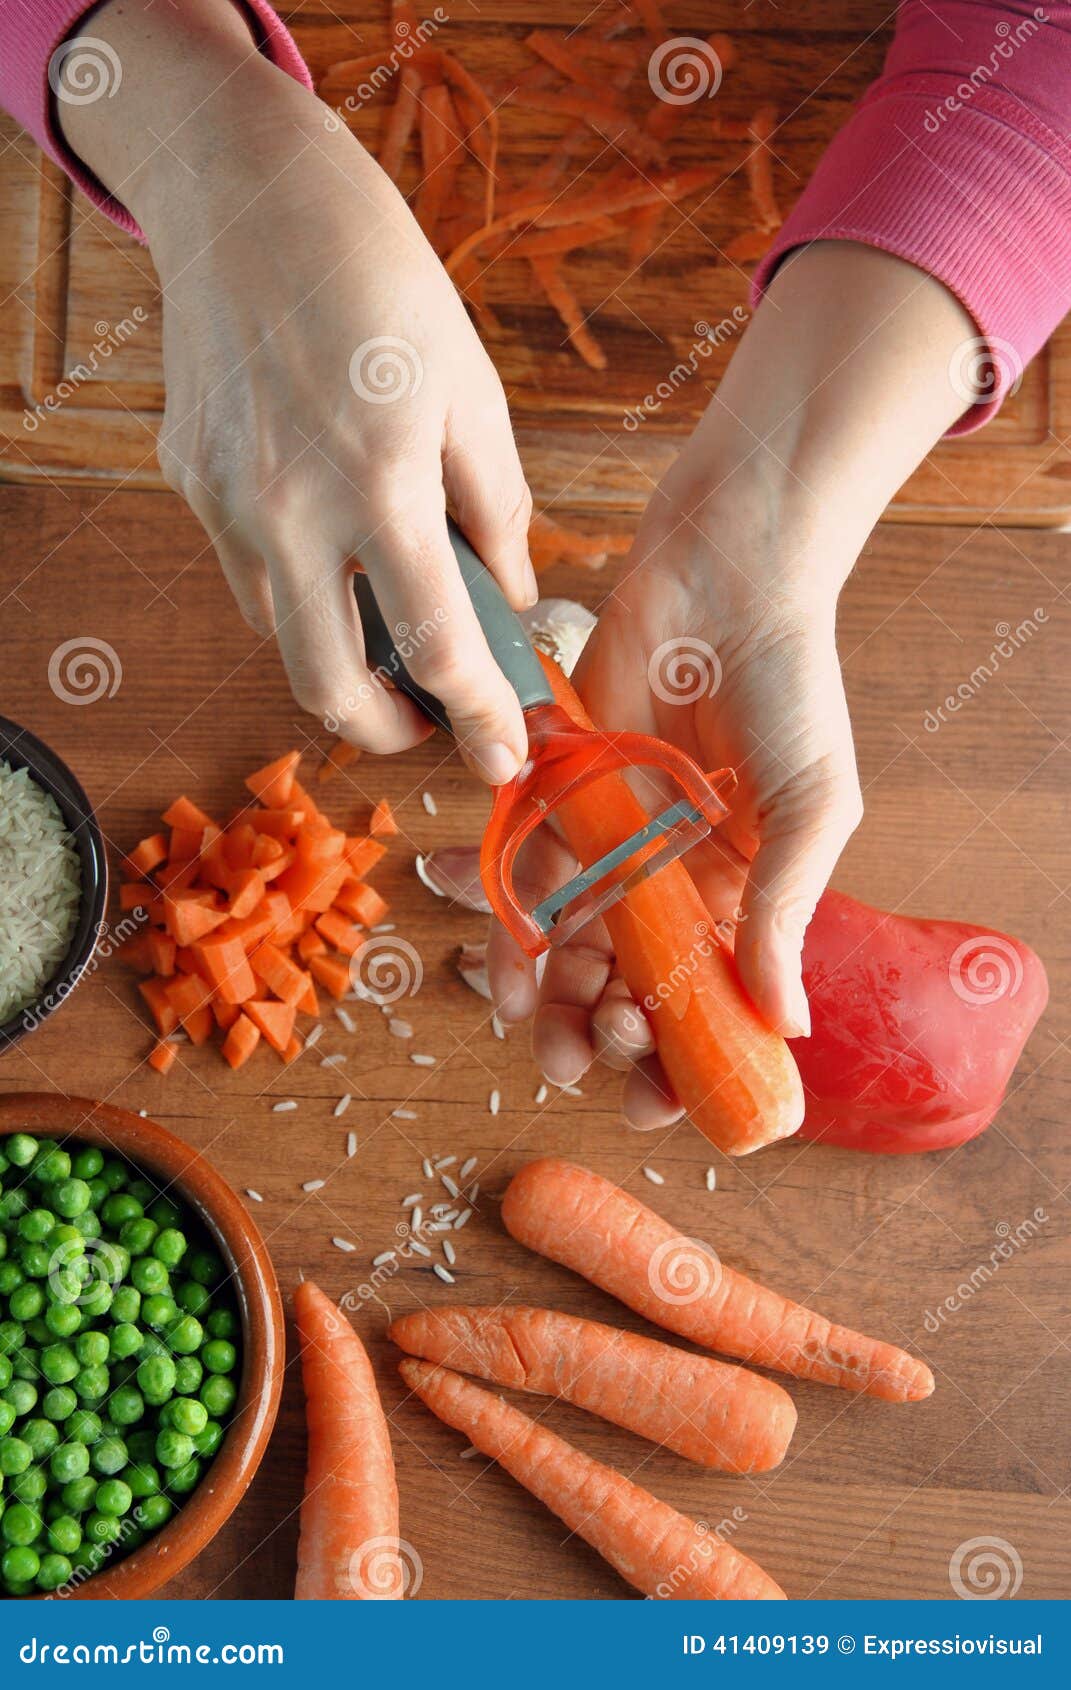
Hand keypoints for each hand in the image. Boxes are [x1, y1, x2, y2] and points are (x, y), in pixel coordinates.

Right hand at [58, 0, 533, 782]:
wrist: (247, 192)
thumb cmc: (377, 277)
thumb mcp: (470, 386)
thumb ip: (496, 508)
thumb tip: (510, 601)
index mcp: (380, 483)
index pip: (438, 647)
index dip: (480, 719)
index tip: (505, 758)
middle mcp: (288, 509)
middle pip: (329, 688)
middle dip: (387, 731)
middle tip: (430, 720)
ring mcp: (225, 501)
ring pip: (280, 637)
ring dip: (339, 659)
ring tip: (389, 624)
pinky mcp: (189, 481)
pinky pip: (247, 572)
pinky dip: (297, 590)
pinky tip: (331, 545)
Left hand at [487, 455, 861, 1126]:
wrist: (725, 572)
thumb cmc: (789, 689)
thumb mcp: (811, 809)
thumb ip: (784, 915)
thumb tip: (790, 1027)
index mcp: (738, 891)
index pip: (706, 994)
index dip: (682, 1054)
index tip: (655, 1098)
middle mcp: (669, 874)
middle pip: (627, 980)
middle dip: (603, 1033)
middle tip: (587, 1054)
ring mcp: (610, 835)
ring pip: (567, 941)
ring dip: (547, 995)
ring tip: (533, 1029)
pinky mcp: (554, 789)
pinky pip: (520, 869)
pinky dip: (502, 918)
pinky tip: (493, 962)